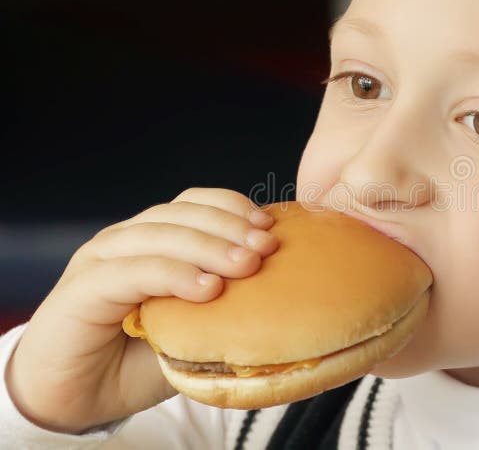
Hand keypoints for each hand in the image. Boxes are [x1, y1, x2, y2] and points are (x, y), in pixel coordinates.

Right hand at [4, 188, 277, 433]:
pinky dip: (173, 274)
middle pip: (182, 213)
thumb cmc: (136, 359)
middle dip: (230, 226)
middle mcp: (126, 240)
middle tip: (266, 248)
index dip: (233, 208)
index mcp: (153, 239)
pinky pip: (133, 271)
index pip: (195, 204)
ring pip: (160, 235)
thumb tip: (278, 292)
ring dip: (208, 247)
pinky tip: (206, 289)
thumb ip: (223, 305)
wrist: (77, 399)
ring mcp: (100, 259)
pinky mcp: (81, 289)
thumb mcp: (192, 327)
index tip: (270, 227)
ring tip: (246, 266)